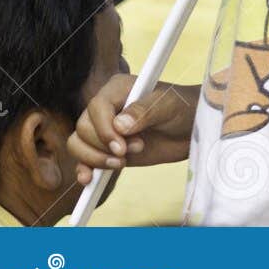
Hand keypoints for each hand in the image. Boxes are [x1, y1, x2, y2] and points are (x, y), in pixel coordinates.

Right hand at [70, 76, 198, 182]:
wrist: (191, 130)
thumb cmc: (184, 109)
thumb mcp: (170, 106)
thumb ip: (146, 111)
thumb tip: (119, 125)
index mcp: (118, 88)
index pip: (97, 107)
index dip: (104, 129)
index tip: (121, 146)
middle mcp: (106, 107)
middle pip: (83, 128)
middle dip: (104, 145)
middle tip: (134, 150)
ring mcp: (104, 129)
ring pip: (78, 144)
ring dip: (95, 158)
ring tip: (122, 163)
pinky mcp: (105, 149)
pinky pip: (83, 159)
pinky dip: (84, 170)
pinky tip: (90, 180)